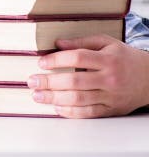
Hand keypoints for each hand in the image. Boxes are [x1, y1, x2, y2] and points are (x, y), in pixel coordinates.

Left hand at [28, 34, 148, 117]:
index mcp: (108, 60)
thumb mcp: (107, 43)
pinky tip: (56, 107)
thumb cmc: (124, 58)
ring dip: (54, 99)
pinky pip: (88, 113)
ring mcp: (111, 96)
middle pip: (75, 82)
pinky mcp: (112, 110)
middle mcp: (110, 79)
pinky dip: (70, 112)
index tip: (41, 63)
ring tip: (38, 96)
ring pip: (79, 100)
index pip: (78, 58)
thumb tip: (57, 43)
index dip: (57, 60)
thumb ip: (82, 42)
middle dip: (49, 82)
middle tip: (31, 82)